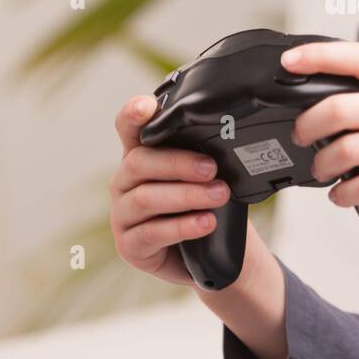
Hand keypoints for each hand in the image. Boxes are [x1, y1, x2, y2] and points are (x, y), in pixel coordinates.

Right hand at [109, 95, 232, 285]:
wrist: (209, 252)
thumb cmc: (203, 204)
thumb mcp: (206, 175)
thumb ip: (205, 154)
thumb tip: (235, 137)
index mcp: (140, 155)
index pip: (128, 128)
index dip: (133, 114)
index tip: (147, 106)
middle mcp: (125, 182)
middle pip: (139, 162)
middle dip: (179, 163)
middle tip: (213, 169)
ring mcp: (122, 214)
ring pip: (146, 198)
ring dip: (187, 195)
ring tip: (219, 195)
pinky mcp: (129, 246)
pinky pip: (152, 233)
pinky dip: (183, 226)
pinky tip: (206, 222)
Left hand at [283, 40, 358, 217]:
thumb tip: (333, 91)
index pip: (356, 57)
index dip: (316, 57)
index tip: (287, 60)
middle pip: (338, 108)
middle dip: (306, 125)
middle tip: (300, 134)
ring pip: (345, 151)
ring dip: (321, 164)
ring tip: (320, 169)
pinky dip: (341, 194)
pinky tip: (340, 194)